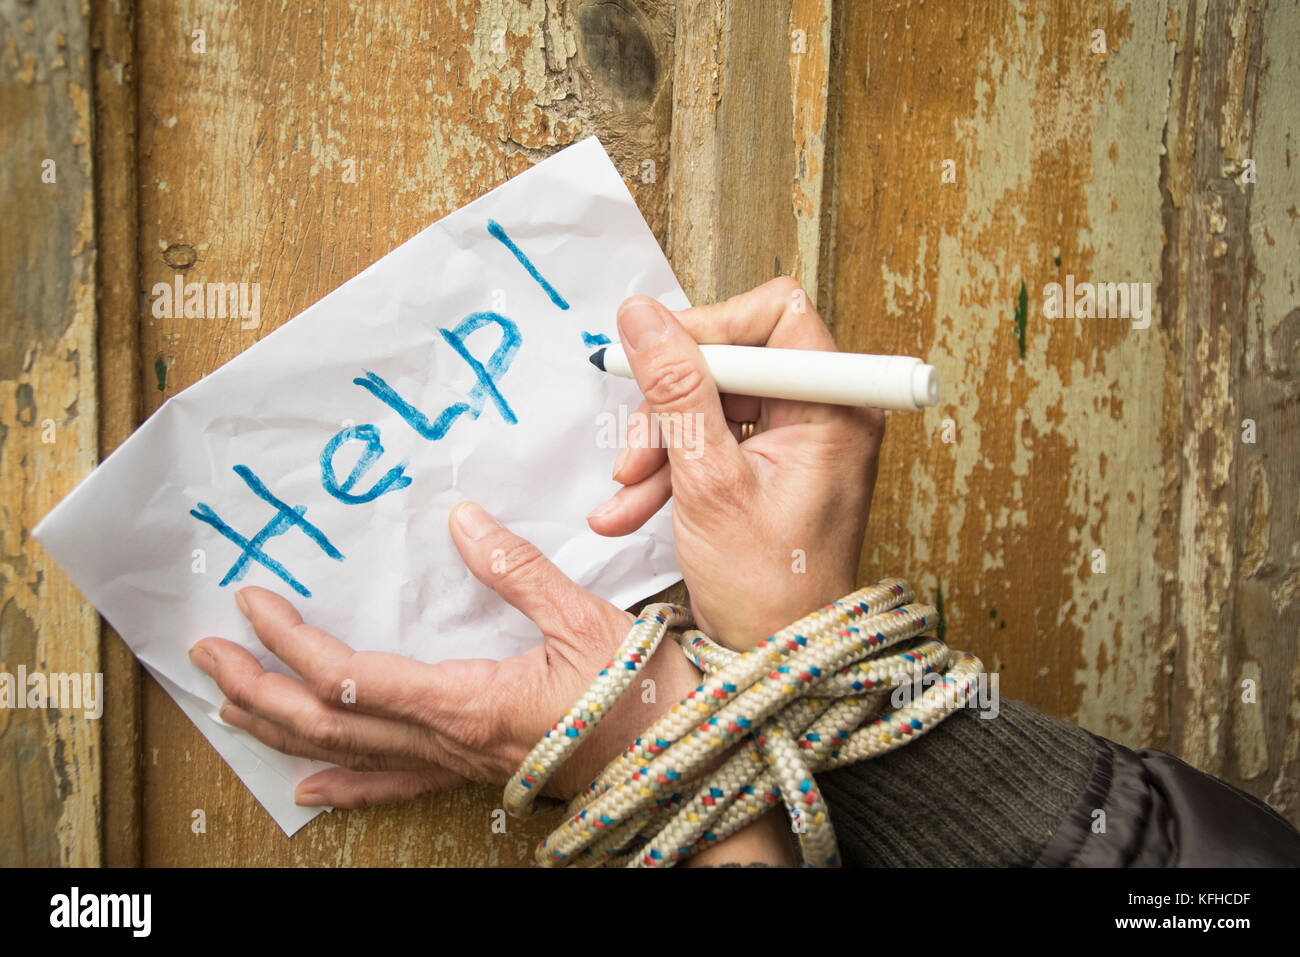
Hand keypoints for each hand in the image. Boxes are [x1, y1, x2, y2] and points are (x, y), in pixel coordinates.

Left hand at [188, 502, 700, 808]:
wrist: (673, 764)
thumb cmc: (638, 697)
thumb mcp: (585, 619)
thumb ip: (517, 570)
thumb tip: (462, 519)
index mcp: (466, 703)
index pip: (349, 676)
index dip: (291, 642)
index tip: (253, 604)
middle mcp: (445, 744)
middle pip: (324, 723)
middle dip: (257, 689)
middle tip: (205, 655)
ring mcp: (453, 765)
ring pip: (346, 756)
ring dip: (279, 727)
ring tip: (228, 701)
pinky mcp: (469, 772)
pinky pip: (393, 786)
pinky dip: (342, 785)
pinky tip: (306, 785)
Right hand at [586, 278, 885, 648]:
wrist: (773, 657)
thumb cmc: (766, 587)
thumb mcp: (708, 481)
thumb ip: (676, 390)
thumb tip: (643, 315)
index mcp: (833, 406)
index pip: (774, 315)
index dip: (708, 330)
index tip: (657, 363)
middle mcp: (824, 413)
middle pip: (733, 361)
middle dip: (671, 407)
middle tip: (634, 453)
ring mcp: (799, 440)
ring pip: (712, 402)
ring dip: (660, 445)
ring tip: (628, 495)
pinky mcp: (773, 465)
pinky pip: (714, 438)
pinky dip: (672, 468)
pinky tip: (633, 508)